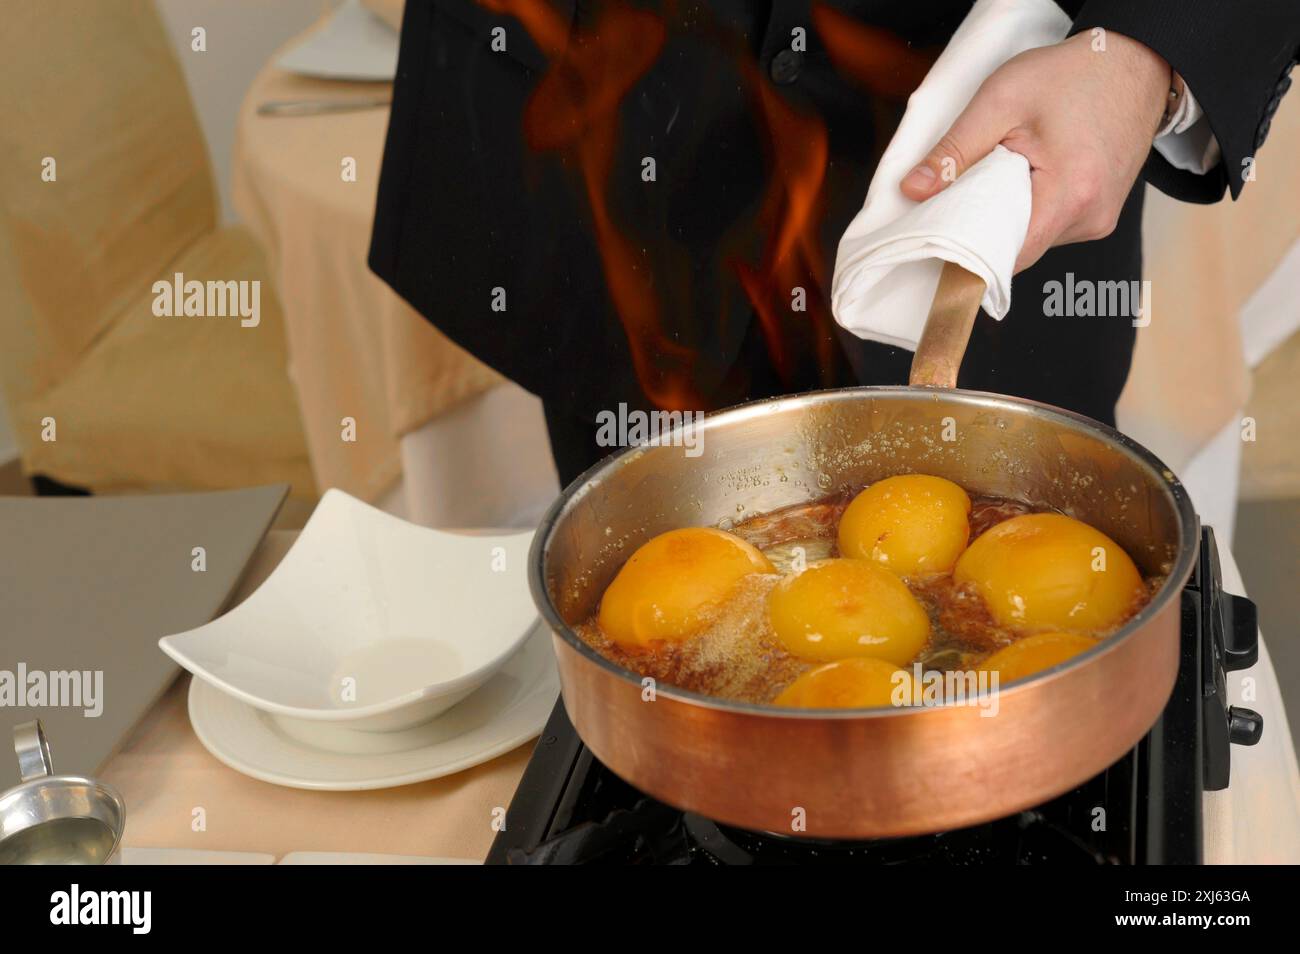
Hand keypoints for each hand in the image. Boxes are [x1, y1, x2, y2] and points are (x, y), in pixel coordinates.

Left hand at [900, 31, 1169, 272]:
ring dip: (1007, 219)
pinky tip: (1023, 181)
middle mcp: (1091, 219)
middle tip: (955, 203)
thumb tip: (913, 190)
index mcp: (1070, 196)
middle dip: (982, 231)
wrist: (1137, 61)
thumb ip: (956, 149)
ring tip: (997, 182)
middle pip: (1018, 250)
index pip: (1006, 255)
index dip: (967, 254)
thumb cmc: (1076, 74)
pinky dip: (1029, 210)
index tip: (937, 243)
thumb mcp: (1002, 100)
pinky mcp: (1101, 214)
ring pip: (1033, 239)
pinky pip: (1052, 227)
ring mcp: (1099, 220)